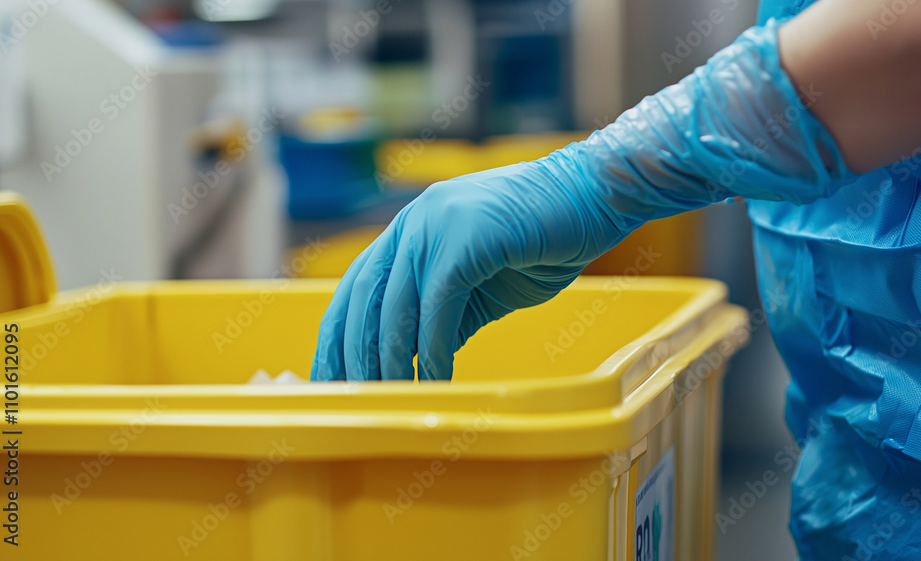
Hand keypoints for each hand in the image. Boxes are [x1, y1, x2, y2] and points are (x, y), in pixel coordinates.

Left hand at [311, 159, 629, 380]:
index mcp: (409, 229)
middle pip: (363, 299)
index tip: (332, 375)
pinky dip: (435, 350)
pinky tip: (437, 379)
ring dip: (392, 360)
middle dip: (354, 354)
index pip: (357, 287)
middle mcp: (413, 223)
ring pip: (396, 306)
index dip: (338, 333)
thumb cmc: (539, 239)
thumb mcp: (478, 283)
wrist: (589, 199)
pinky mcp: (465, 240)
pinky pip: (438, 307)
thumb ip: (443, 310)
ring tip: (393, 397)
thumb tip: (414, 358)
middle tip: (352, 398)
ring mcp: (436, 226)